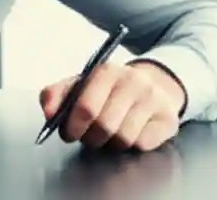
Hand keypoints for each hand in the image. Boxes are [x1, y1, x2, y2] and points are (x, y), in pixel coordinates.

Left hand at [38, 62, 184, 151]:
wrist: (152, 85)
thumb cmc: (109, 90)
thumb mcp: (80, 85)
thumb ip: (56, 95)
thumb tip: (48, 112)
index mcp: (106, 71)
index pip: (85, 107)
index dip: (73, 127)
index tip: (68, 134)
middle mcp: (133, 82)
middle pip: (104, 126)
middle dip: (90, 138)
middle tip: (88, 137)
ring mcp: (153, 100)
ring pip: (123, 138)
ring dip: (111, 143)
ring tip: (110, 133)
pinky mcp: (168, 119)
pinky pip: (143, 144)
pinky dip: (132, 145)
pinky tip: (131, 132)